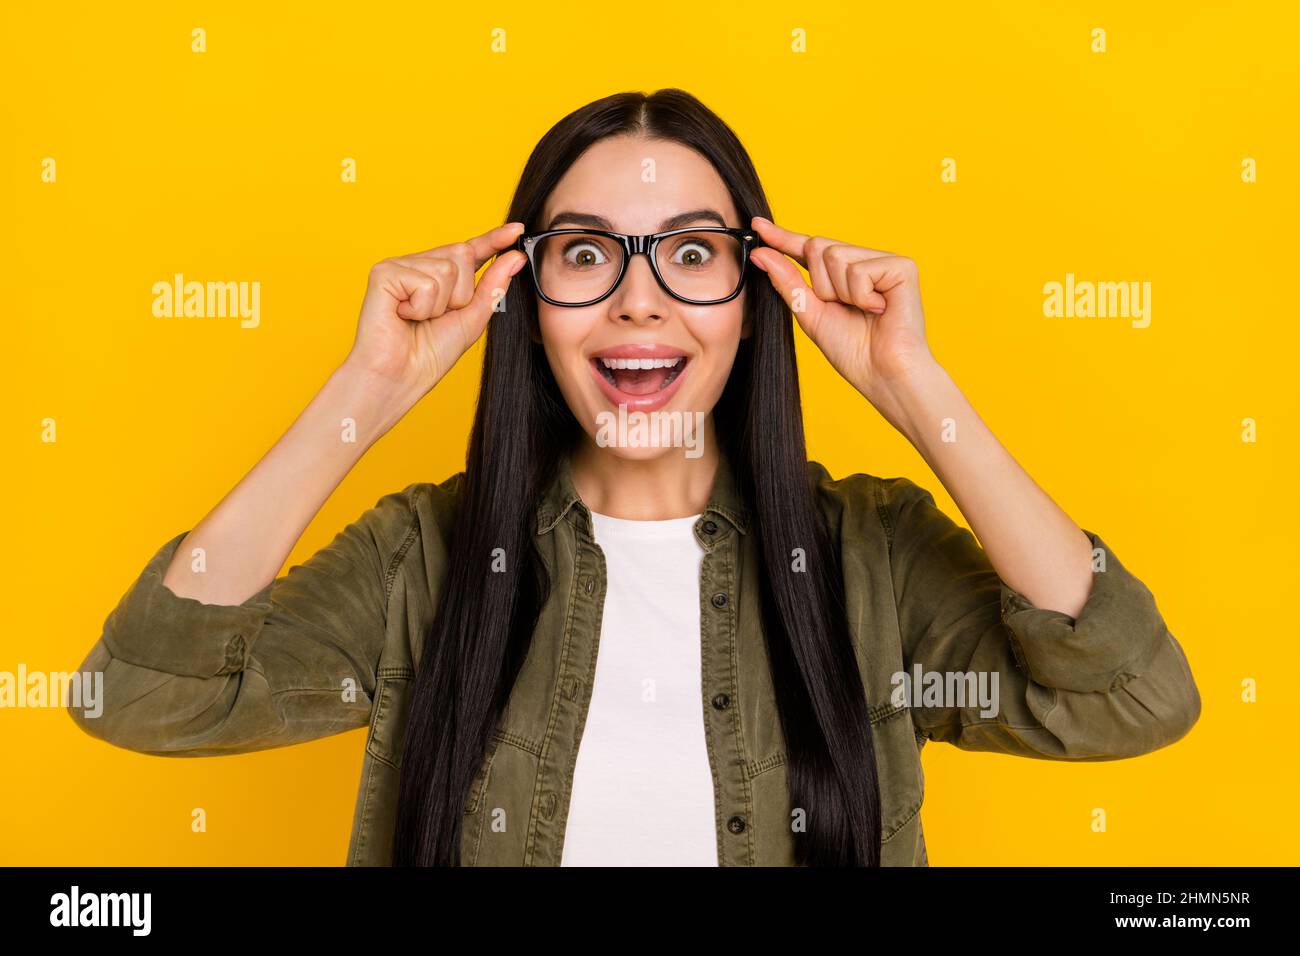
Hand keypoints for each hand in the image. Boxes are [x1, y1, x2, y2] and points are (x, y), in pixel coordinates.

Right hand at [343, 222, 526, 394]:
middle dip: (461, 293)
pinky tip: (402, 316)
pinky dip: (421, 307)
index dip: (493, 240)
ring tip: (417, 319)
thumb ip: (493, 286)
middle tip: (437, 317)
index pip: (471, 251)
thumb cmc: (430, 354)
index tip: (517, 230)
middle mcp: (418, 265)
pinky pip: (424, 281)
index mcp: (439, 275)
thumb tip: (515, 256)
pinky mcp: (383, 273)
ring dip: (440, 304)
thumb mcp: (472, 318)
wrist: (399, 378)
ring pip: (446, 269)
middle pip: (462, 254)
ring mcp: (399, 266)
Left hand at [748, 216, 936, 400]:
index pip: (807, 249)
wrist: (883, 375)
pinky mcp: (902, 266)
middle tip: (843, 309)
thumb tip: (760, 253)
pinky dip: (861, 296)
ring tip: (864, 311)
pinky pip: (859, 269)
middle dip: (820, 284)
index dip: (783, 237)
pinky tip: (879, 309)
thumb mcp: (810, 314)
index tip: (756, 225)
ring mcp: (884, 261)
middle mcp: (863, 261)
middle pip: (817, 245)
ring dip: (840, 292)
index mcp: (842, 274)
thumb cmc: (852, 351)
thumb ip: (787, 281)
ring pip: (835, 255)